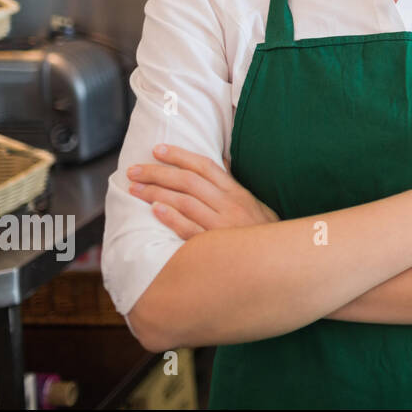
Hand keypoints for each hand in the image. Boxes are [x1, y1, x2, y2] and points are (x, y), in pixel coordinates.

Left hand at [126, 143, 278, 238]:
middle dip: (157, 172)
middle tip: (133, 170)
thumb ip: (234, 186)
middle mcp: (230, 205)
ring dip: (156, 192)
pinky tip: (155, 210)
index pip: (205, 166)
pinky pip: (190, 230)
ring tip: (134, 189)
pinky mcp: (216, 247)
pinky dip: (172, 218)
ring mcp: (222, 226)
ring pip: (184, 201)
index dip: (179, 155)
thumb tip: (221, 162)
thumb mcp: (255, 205)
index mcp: (237, 193)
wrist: (278, 262)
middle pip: (188, 181)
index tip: (156, 149)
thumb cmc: (263, 234)